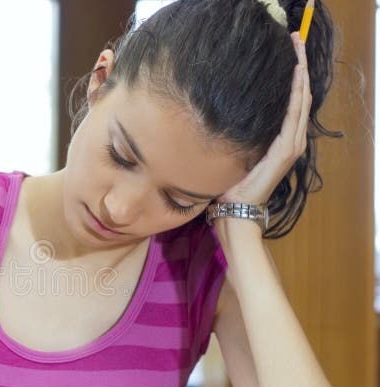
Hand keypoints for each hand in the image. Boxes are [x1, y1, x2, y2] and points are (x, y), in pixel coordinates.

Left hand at [218, 32, 310, 204]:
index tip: (289, 53)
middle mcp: (291, 141)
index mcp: (280, 141)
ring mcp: (291, 145)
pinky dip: (297, 94)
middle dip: (299, 67)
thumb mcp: (235, 155)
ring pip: (300, 101)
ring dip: (301, 74)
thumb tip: (221, 119)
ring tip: (297, 50)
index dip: (293, 76)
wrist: (236, 210)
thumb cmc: (231, 188)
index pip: (292, 102)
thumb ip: (238, 138)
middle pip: (300, 96)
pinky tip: (296, 75)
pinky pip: (293, 115)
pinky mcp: (285, 150)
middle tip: (295, 41)